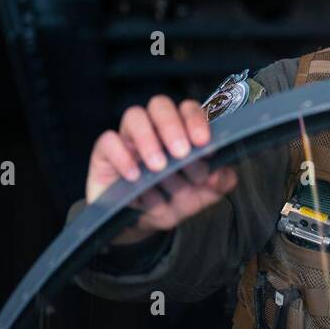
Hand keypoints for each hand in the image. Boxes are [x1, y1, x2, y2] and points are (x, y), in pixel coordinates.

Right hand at [85, 95, 237, 244]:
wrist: (136, 224)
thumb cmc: (169, 201)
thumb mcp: (197, 198)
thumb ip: (217, 185)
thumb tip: (224, 175)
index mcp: (179, 131)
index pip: (188, 109)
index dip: (197, 120)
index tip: (204, 144)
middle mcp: (153, 128)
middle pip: (160, 104)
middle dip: (173, 126)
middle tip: (182, 153)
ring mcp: (128, 138)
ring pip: (134, 116)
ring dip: (149, 139)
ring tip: (158, 167)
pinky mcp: (104, 153)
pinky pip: (108, 141)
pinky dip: (123, 157)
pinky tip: (134, 176)